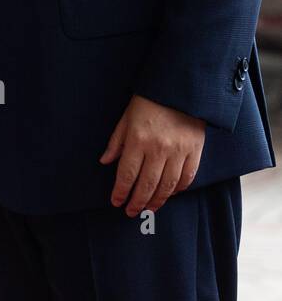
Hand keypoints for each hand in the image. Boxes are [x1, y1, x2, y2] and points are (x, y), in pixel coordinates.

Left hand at [99, 94, 205, 215]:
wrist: (180, 88)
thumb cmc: (149, 101)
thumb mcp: (126, 117)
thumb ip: (116, 141)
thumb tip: (106, 161)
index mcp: (138, 139)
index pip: (127, 174)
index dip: (121, 191)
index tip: (116, 202)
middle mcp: (158, 149)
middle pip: (146, 184)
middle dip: (137, 202)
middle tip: (131, 211)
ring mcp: (178, 152)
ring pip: (167, 186)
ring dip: (157, 201)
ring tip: (148, 208)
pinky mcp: (195, 151)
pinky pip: (187, 177)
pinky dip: (178, 189)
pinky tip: (170, 194)